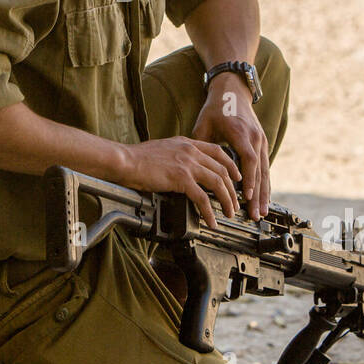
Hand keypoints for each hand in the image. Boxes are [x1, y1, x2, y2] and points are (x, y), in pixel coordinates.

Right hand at [114, 136, 240, 228]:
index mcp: (187, 143)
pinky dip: (209, 212)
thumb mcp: (164, 149)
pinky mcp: (181, 179)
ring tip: (228, 212)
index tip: (237, 177)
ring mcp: (187, 164)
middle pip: (222, 169)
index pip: (218, 151)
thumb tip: (186, 168)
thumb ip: (178, 155)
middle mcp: (191, 151)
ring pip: (218, 183)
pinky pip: (202, 198)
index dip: (231, 165)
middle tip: (235, 201)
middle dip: (232, 188)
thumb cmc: (138, 157)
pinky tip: (211, 220)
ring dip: (226, 200)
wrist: (126, 161)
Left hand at [191, 73, 270, 219]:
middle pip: (260, 171)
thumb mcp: (204, 124)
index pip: (248, 159)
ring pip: (265, 171)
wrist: (232, 91)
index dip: (248, 179)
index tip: (245, 196)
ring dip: (264, 193)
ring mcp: (261, 140)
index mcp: (240, 133)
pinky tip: (263, 199)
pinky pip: (264, 168)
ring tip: (262, 213)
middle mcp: (254, 137)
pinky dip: (264, 184)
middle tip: (256, 215)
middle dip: (258, 195)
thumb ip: (201, 147)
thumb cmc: (216, 108)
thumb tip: (192, 168)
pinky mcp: (262, 144)